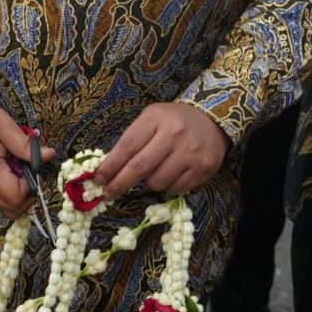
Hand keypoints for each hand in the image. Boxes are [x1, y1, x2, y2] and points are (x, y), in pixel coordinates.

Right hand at [0, 97, 46, 217]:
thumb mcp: (2, 124)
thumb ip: (25, 145)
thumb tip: (50, 156)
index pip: (17, 198)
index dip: (32, 187)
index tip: (34, 169)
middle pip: (11, 209)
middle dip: (27, 194)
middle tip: (30, 171)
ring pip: (2, 206)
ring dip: (16, 194)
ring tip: (16, 168)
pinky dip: (4, 190)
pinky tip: (5, 169)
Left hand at [95, 102, 228, 199]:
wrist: (212, 120)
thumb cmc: (174, 121)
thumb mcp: (152, 119)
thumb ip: (132, 140)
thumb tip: (109, 170)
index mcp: (156, 119)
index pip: (127, 146)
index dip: (110, 165)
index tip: (98, 179)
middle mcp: (174, 135)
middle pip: (139, 167)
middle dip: (119, 183)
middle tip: (108, 193)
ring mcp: (190, 153)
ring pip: (156, 182)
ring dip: (148, 183)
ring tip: (154, 171)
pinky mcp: (202, 168)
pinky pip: (175, 189)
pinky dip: (168, 186)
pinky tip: (171, 174)